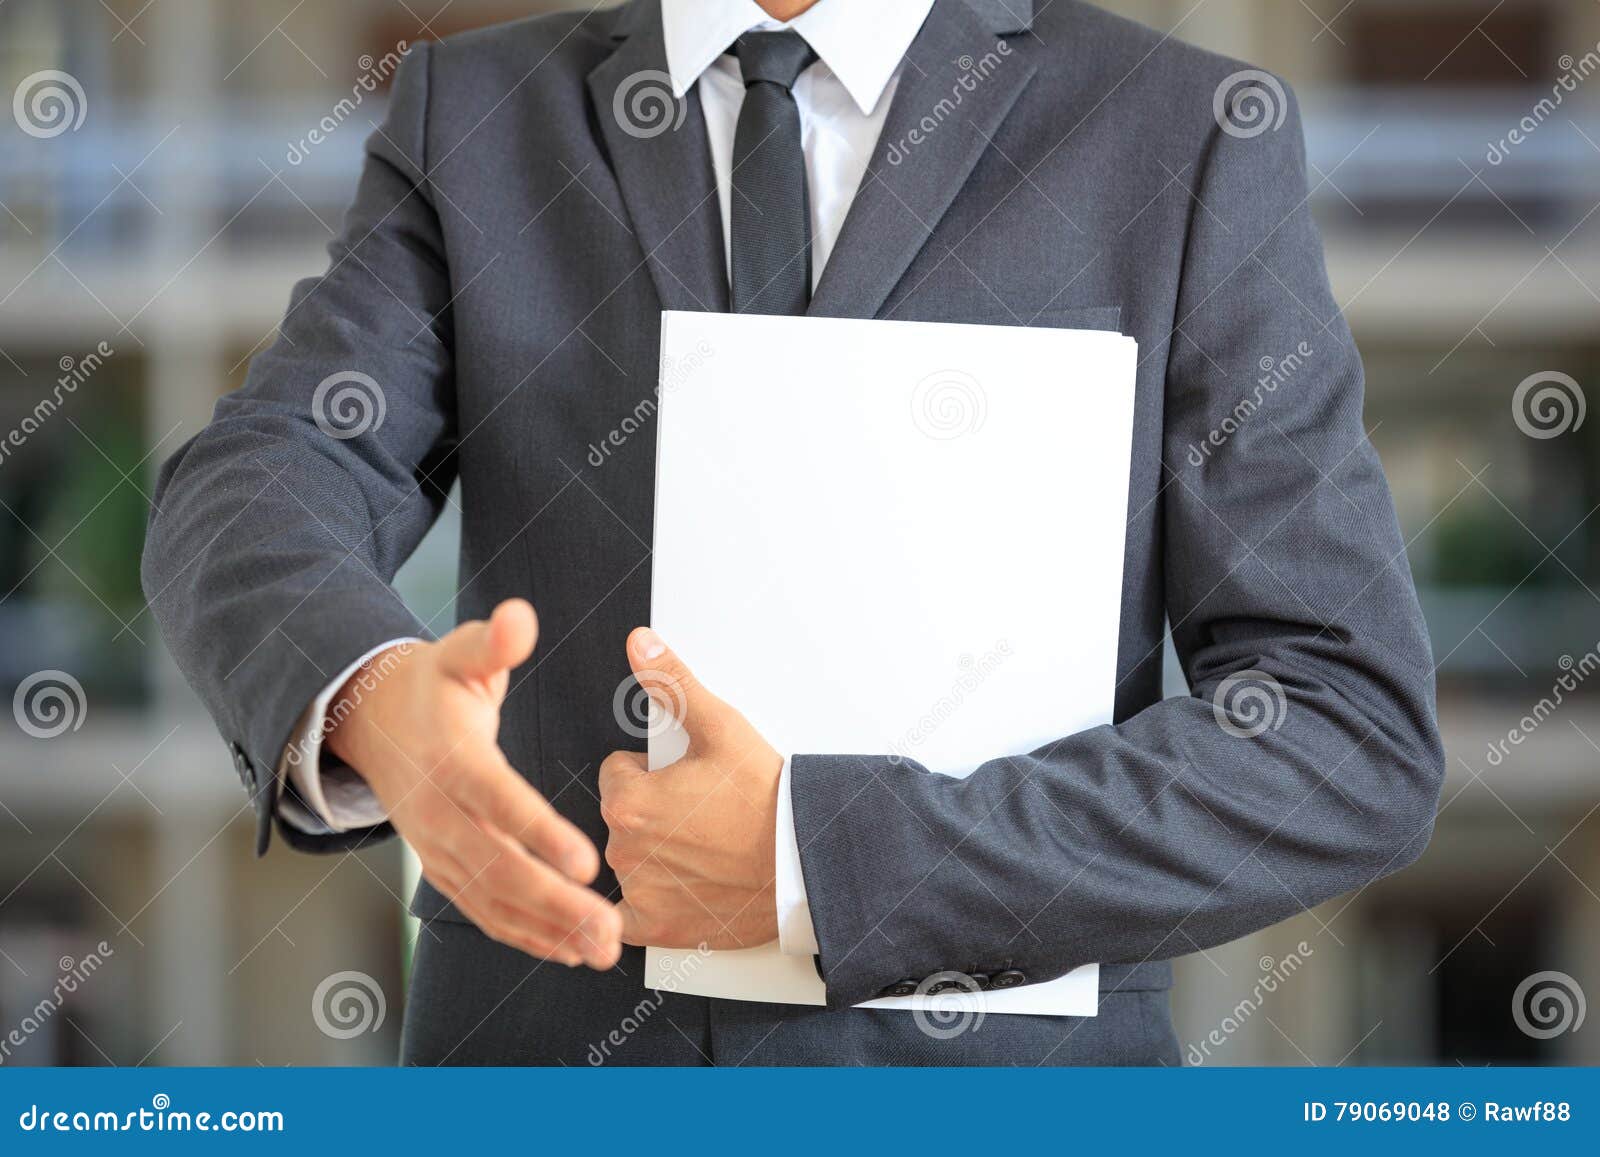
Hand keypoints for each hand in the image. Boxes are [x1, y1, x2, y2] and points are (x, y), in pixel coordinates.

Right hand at [325, 599, 621, 969]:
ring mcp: (437, 847)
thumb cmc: (434, 686)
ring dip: (547, 929)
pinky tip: (570, 951)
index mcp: (449, 758)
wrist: (374, 722)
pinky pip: (483, 910)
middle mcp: (437, 812)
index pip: (496, 800)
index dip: (539, 831)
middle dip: (554, 901)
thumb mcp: (459, 652)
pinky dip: (524, 935)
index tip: (585, 860)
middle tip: (608, 926)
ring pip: (491, 899)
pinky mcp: (444, 866)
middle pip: (496, 865)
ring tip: (603, 948)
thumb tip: (519, 618)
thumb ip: (492, 639)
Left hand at [599, 628, 782, 949]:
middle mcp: (625, 849)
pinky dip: (644, 907)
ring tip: (703, 849)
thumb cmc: (767, 798)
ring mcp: (641, 891)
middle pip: (622, 818)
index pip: (617, 775)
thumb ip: (671, 683)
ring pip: (629, 861)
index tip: (683, 781)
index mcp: (629, 801)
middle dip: (651, 813)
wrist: (807, 861)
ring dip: (654, 855)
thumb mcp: (721, 727)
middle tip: (699, 814)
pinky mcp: (659, 926)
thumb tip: (640, 644)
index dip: (650, 773)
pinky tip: (674, 894)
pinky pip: (627, 918)